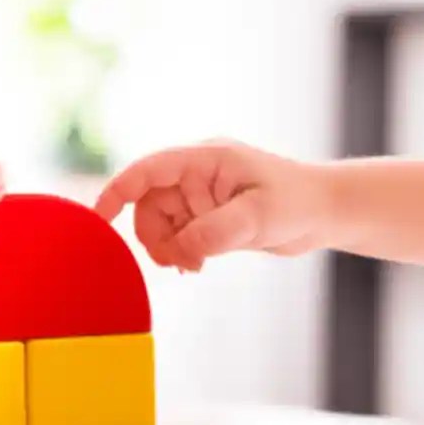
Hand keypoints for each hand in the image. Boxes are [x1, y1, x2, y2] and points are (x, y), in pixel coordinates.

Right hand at [94, 140, 332, 270]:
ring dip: (168, 249)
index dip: (116, 192)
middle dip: (155, 238)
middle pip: (147, 205)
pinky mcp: (205, 215)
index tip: (97, 219)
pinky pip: (175, 235)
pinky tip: (196, 265)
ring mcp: (198, 195)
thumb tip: (183, 249)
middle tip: (181, 262)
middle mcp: (195, 174)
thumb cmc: (299, 201)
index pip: (146, 171)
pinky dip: (179, 252)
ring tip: (195, 265)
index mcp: (204, 159)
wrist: (325, 212)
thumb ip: (217, 231)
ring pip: (158, 224)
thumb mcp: (259, 217)